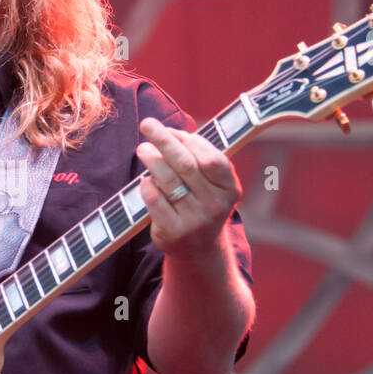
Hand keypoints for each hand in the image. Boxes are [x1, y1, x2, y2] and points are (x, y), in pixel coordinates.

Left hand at [136, 118, 241, 258]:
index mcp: (230, 189)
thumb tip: (169, 133)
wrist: (198, 249)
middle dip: (164, 141)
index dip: (190, 141)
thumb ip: (196, 156)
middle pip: (186, 165)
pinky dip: (147, 186)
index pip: (212, 159)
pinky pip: (156, 201)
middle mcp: (216, 206)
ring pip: (169, 181)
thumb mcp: (210, 182)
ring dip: (152, 159)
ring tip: (142, 149)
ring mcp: (196, 221)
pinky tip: (145, 181)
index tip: (171, 130)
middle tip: (147, 124)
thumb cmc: (200, 202)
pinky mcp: (174, 232)